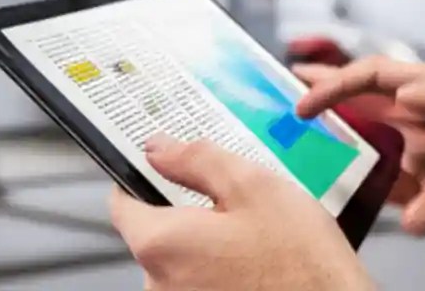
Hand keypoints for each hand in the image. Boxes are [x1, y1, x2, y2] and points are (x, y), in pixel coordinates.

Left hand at [109, 136, 373, 290]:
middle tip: (238, 206)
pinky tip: (260, 267)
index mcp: (162, 243)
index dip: (144, 178)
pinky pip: (203, 285)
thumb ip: (197, 161)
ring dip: (211, 248)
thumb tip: (157, 148)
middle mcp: (159, 285)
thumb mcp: (255, 187)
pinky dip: (224, 273)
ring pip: (184, 264)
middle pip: (157, 235)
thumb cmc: (303, 262)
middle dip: (191, 216)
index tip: (169, 169)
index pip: (122, 203)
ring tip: (259, 242)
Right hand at [295, 58, 424, 241]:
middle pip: (361, 115)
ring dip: (396, 181)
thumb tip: (402, 93)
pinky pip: (405, 206)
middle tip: (291, 119)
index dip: (335, 82)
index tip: (302, 95)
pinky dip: (420, 211)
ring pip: (381, 169)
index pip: (372, 77)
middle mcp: (421, 123)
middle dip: (330, 117)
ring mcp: (423, 161)